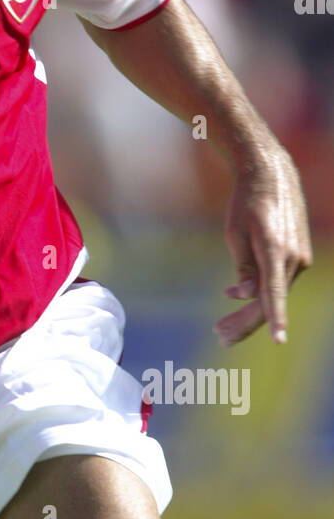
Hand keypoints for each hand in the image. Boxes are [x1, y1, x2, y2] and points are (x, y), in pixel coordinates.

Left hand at [214, 145, 311, 345]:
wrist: (271, 176)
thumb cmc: (247, 202)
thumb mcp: (235, 232)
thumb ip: (243, 266)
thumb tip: (247, 296)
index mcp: (276, 251)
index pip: (277, 293)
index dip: (277, 320)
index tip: (280, 342)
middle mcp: (294, 258)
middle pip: (270, 301)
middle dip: (245, 322)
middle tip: (219, 336)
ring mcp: (299, 258)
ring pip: (274, 294)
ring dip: (248, 310)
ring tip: (221, 326)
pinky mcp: (297, 256)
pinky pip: (277, 282)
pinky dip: (258, 293)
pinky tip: (233, 296)